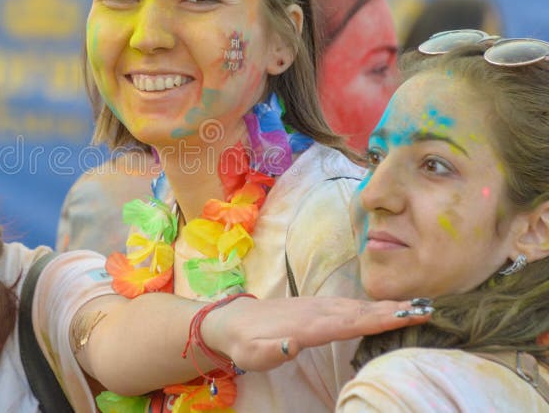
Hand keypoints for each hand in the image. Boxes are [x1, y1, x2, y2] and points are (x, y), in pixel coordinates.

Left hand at [201, 296, 431, 371]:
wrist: (232, 319)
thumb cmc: (244, 342)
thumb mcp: (251, 353)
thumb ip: (271, 351)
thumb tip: (293, 345)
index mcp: (307, 326)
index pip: (348, 323)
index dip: (377, 320)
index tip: (405, 316)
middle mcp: (317, 312)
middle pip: (361, 311)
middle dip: (394, 310)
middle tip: (428, 309)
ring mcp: (318, 307)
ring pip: (358, 306)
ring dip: (388, 306)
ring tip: (419, 306)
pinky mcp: (318, 307)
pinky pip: (351, 306)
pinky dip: (373, 306)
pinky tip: (387, 308)